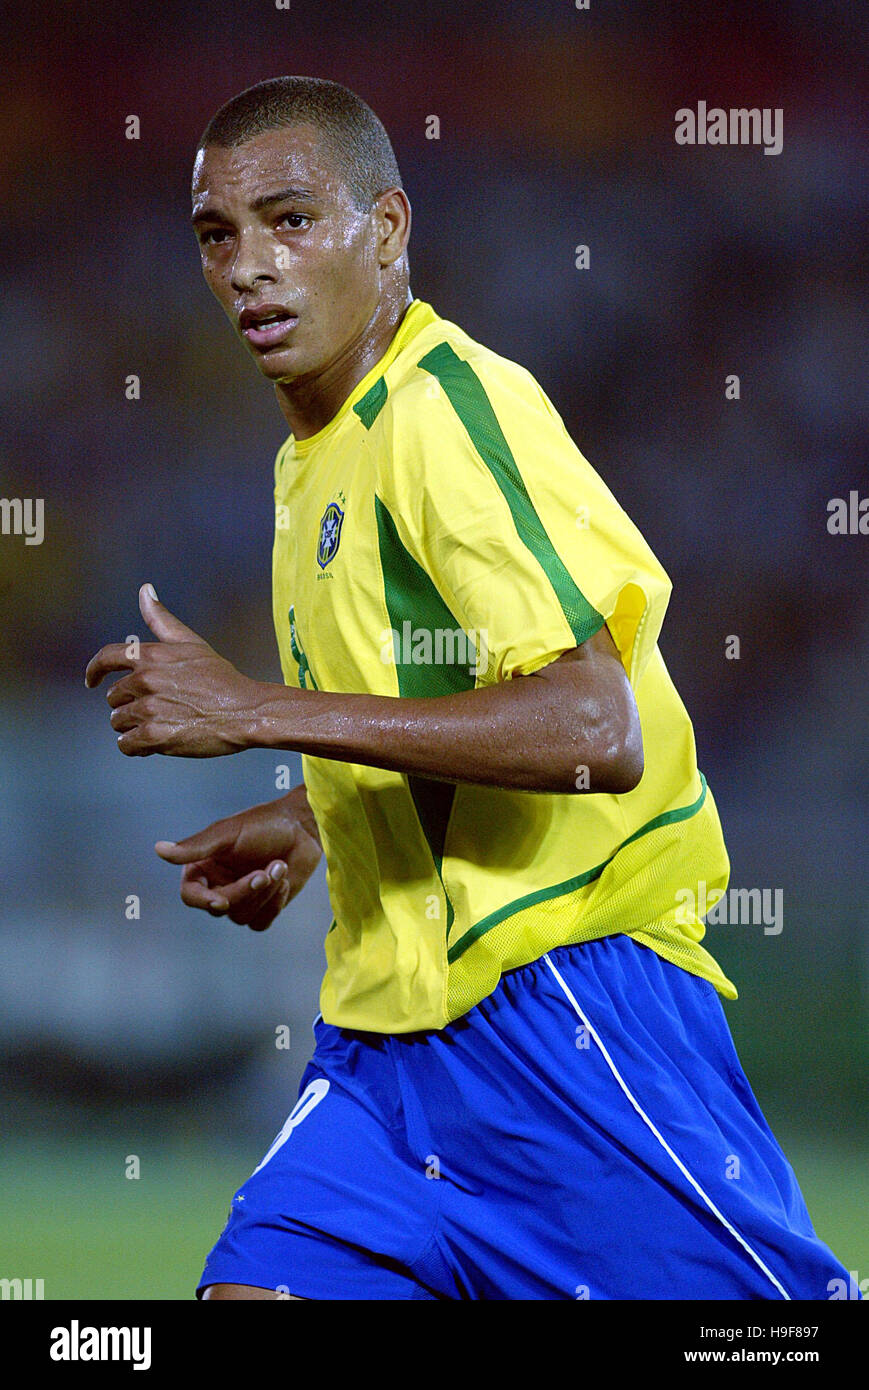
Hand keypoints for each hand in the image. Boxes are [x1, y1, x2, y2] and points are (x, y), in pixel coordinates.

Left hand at [85, 584, 264, 756]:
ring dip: (132, 727)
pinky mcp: (154, 736)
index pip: (106, 657)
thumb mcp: (191, 643)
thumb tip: (145, 590)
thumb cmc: (221, 679)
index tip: (92, 681)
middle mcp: (145, 681)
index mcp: (151, 656)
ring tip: (159, 725)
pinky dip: (136, 746)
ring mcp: (148, 709)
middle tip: (155, 710)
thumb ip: (161, 619)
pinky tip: (153, 743)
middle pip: (114, 697)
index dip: (94, 670)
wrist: (245, 711)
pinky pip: (126, 744)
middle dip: (128, 705)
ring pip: (118, 722)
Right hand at [155, 790, 322, 930]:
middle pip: (220, 908)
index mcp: (204, 867)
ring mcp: (242, 898)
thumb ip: (196, 846)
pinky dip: (275, 904)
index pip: (190, 895)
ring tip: (280, 866)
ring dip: (265, 894)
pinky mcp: (264, 907)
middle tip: (268, 869)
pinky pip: (261, 922)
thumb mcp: (227, 833)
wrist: (302, 827)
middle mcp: (218, 885)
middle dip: (246, 891)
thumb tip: (159, 849)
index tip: (222, 899)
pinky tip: (285, 880)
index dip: (203, 901)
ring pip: (241, 918)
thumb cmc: (263, 824)